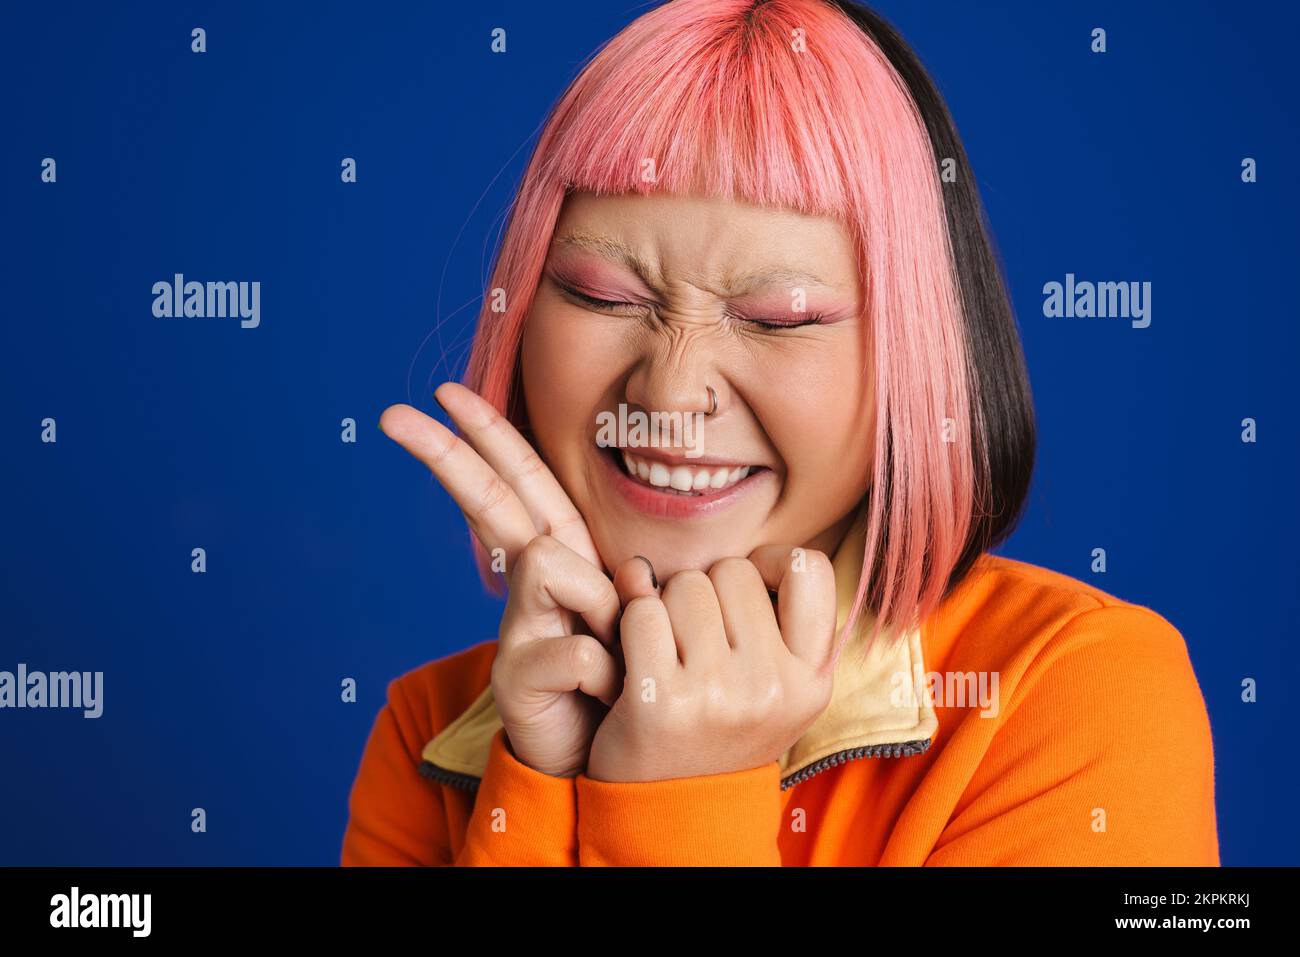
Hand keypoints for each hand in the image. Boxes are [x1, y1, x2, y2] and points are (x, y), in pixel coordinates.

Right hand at [379, 384, 647, 776]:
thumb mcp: (640, 623)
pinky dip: (606, 673)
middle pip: (493, 502)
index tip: (448, 392)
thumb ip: (633, 589)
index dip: (490, 437)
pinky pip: (578, 650)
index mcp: (563, 560)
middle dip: (449, 453)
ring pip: (549, 562)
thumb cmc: (626, 682)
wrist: (606, 761)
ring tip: (616, 651)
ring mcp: (517, 628)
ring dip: (598, 604)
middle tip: (396, 413)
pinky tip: (606, 695)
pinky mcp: (515, 676)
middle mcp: (532, 586)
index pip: (525, 485)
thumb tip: (631, 577)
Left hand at [587, 546, 837, 782]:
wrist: (670, 812)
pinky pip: (641, 611)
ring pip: (684, 585)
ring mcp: (719, 693)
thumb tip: (716, 552)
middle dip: (704, 590)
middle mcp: (774, 686)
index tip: (746, 587)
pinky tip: (633, 657)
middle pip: (731, 571)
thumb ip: (761, 617)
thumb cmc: (717, 729)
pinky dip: (629, 623)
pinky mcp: (662, 700)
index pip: (807, 569)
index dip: (770, 561)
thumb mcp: (769, 687)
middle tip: (692, 638)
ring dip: (663, 605)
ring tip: (665, 651)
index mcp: (811, 680)